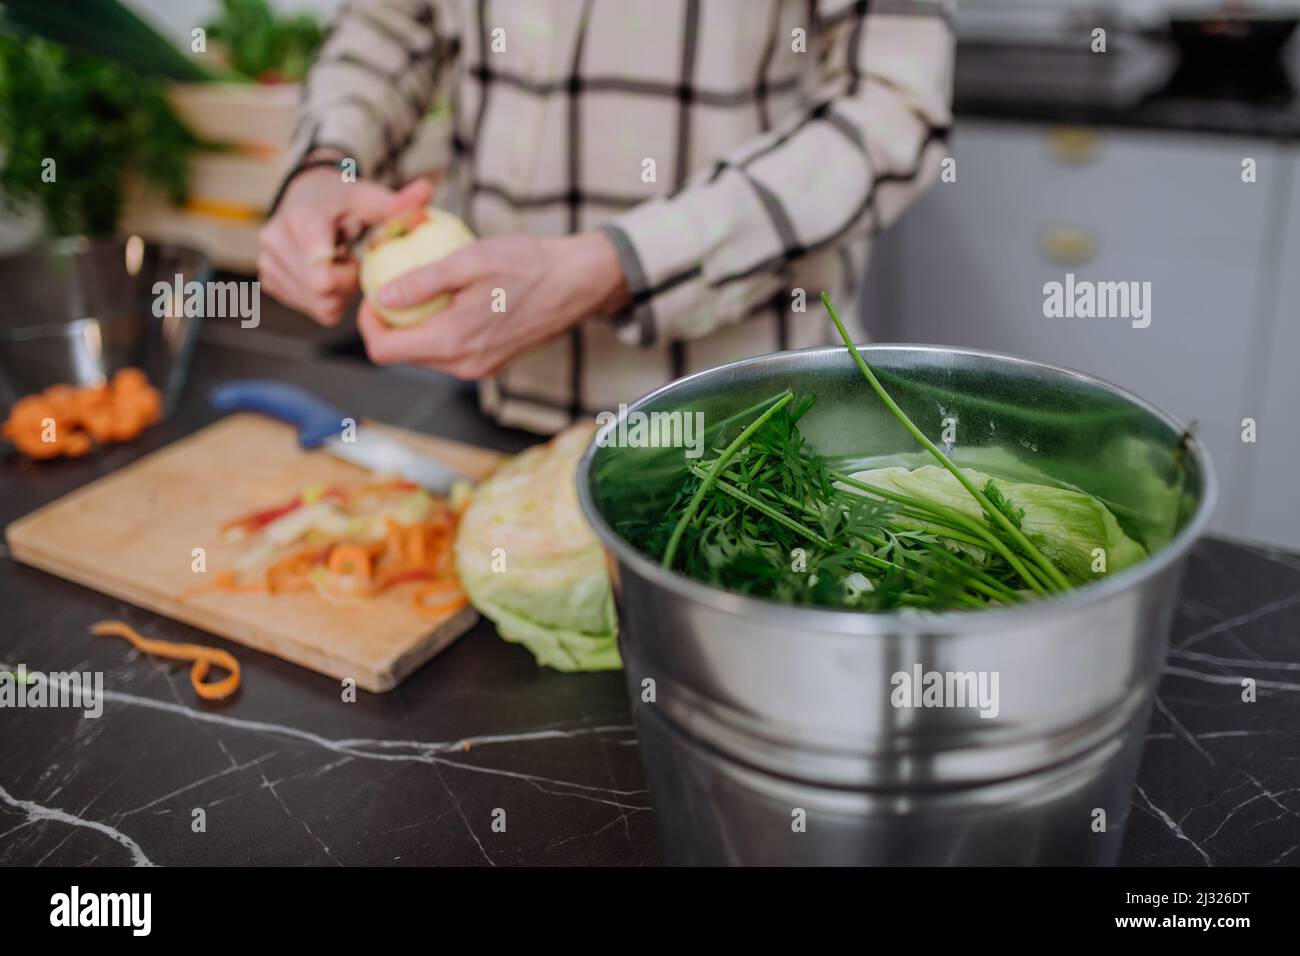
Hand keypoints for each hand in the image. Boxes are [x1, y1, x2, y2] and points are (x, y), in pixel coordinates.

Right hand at [258, 156, 432, 325]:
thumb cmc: (345, 200)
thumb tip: (427, 190)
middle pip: (322, 294)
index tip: (356, 259)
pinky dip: (323, 298)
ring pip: (315, 304)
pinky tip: (327, 275)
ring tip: (339, 267)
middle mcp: (275, 239)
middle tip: (352, 265)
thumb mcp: (370, 198)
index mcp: (302, 219)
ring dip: (336, 294)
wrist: (305, 198)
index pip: (322, 274)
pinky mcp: (267, 279)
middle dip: (345, 287)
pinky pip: (306, 307)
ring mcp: (267, 261)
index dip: (348, 277)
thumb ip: (398, 204)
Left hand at [358, 231, 629, 378]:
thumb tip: (381, 297)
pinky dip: (439, 329)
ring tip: (419, 289)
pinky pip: (451, 351)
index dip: (366, 324)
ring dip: (414, 326)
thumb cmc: (528, 265)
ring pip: (426, 354)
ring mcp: (480, 367)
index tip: (371, 293)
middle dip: (388, 324)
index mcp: (452, 342)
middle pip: (402, 356)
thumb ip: (422, 283)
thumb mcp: (469, 261)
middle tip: (391, 285)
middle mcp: (464, 365)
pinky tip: (448, 300)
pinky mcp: (493, 362)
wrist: (578, 282)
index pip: (384, 351)